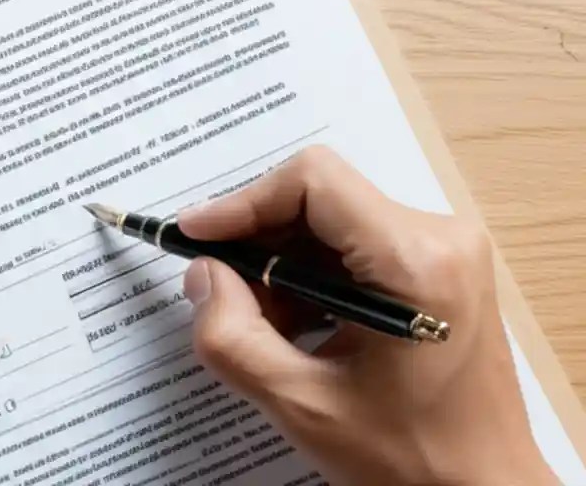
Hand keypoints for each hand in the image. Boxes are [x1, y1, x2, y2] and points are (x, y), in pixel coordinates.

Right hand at [178, 146, 555, 485]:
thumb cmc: (414, 460)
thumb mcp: (303, 405)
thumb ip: (233, 337)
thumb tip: (203, 276)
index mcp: (417, 262)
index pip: (312, 182)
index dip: (242, 202)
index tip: (195, 236)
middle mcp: (442, 239)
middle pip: (319, 200)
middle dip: (259, 242)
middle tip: (220, 293)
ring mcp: (446, 252)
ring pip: (331, 224)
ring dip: (282, 266)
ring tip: (262, 327)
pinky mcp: (440, 270)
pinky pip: (355, 248)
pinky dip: (311, 278)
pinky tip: (295, 330)